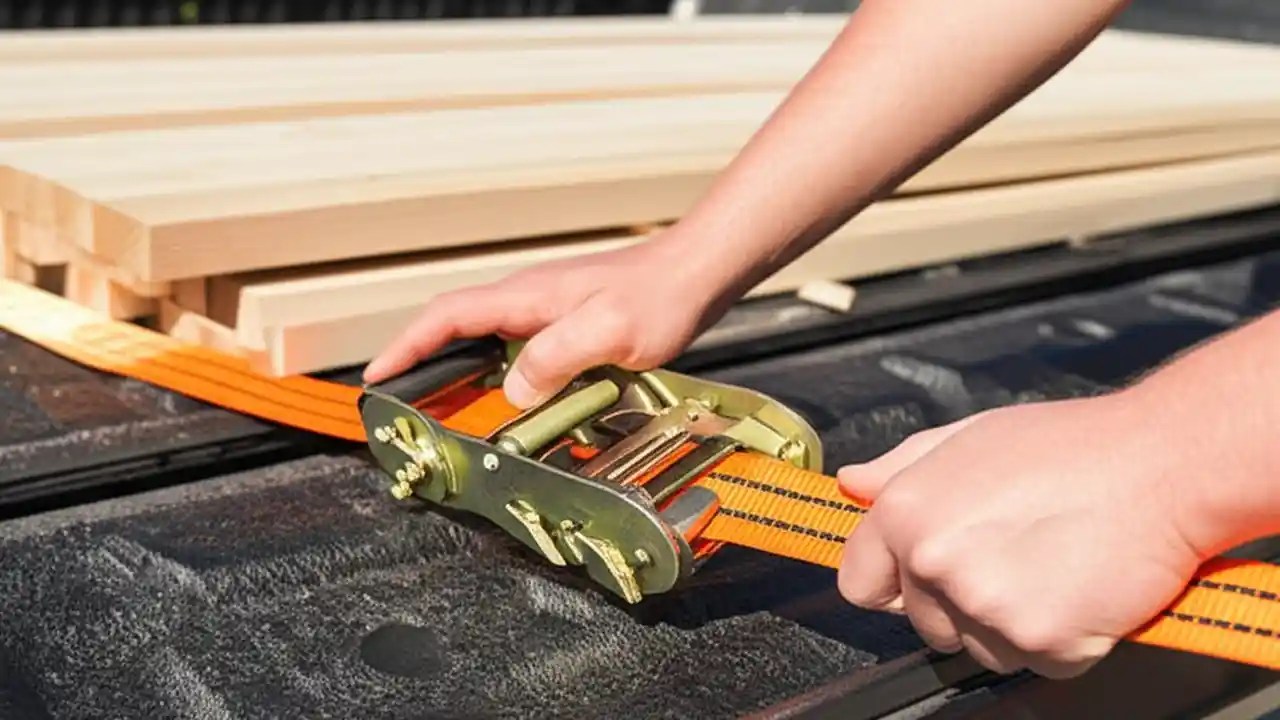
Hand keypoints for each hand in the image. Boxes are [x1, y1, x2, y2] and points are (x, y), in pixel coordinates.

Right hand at [363, 234, 727, 407]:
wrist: (699, 272)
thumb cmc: (659, 296)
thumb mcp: (607, 330)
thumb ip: (555, 357)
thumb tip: (513, 393)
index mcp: (525, 298)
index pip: (447, 317)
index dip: (407, 347)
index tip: (377, 377)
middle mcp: (529, 302)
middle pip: (458, 329)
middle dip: (424, 362)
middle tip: (404, 403)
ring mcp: (549, 312)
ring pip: (490, 344)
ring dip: (465, 374)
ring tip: (449, 413)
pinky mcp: (572, 325)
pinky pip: (524, 354)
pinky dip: (507, 378)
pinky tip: (520, 404)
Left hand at [835, 393, 1203, 678]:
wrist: (1162, 465)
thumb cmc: (1072, 447)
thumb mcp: (969, 437)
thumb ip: (900, 467)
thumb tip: (853, 485)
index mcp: (907, 511)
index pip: (858, 581)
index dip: (892, 580)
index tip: (921, 575)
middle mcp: (935, 561)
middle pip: (922, 621)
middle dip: (958, 601)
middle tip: (1011, 555)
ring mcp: (986, 605)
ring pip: (975, 647)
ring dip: (1006, 622)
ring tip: (1048, 565)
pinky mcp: (1040, 640)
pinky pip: (1032, 661)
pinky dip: (1057, 638)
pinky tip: (1075, 588)